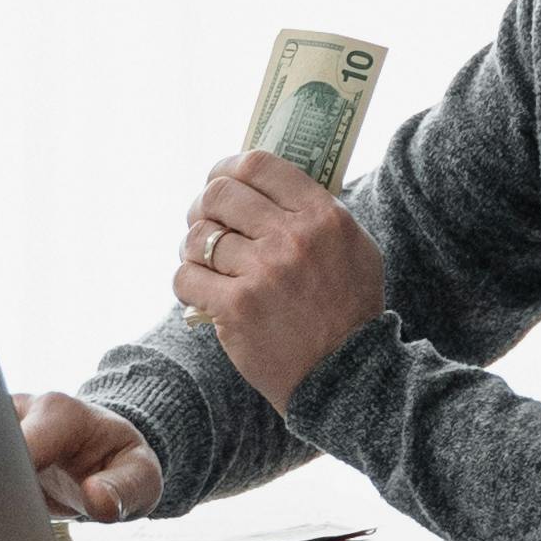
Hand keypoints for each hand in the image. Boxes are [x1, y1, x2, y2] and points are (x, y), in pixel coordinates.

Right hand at [13, 389, 162, 523]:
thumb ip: (124, 490)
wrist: (102, 451)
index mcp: (59, 411)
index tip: (14, 509)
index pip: (20, 442)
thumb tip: (96, 500)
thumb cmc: (120, 461)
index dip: (13, 478)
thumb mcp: (142, 478)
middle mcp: (21, 409)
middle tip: (0, 519)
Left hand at [176, 150, 384, 416]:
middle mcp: (292, 238)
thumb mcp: (353, 248)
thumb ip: (316, 213)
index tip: (219, 180)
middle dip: (202, 205)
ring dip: (193, 250)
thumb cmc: (348, 311)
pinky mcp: (237, 308)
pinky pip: (186, 277)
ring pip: (197, 237)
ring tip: (204, 265)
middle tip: (203, 221)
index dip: (227, 167)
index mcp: (323, 216)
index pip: (258, 163)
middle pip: (220, 193)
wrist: (346, 376)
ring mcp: (262, 273)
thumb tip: (265, 186)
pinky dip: (187, 284)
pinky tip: (200, 293)